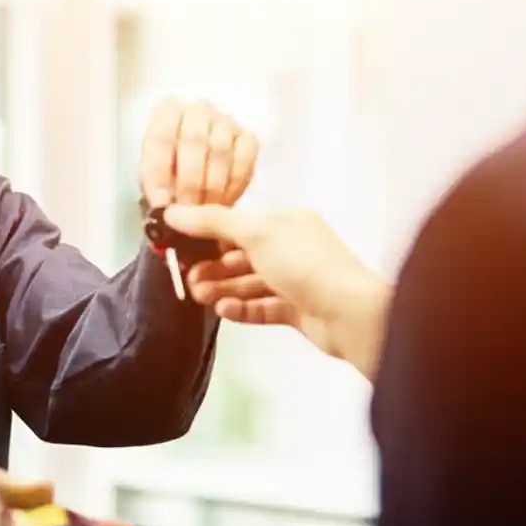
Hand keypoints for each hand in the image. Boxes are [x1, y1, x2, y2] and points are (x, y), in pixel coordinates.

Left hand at [140, 98, 256, 208]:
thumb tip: (163, 203)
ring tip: (204, 210)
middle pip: (194, 142)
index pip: (162, 137)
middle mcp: (198, 109)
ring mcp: (226, 121)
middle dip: (190, 182)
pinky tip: (224, 202)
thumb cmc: (170, 175)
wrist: (196, 176)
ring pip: (221, 151)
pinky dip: (233, 185)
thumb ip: (155, 186)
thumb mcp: (154, 178)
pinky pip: (244, 160)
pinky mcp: (248, 138)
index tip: (162, 203)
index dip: (160, 173)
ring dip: (212, 187)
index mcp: (167, 111)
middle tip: (187, 210)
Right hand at [165, 205, 391, 379]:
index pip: (239, 223)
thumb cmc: (307, 264)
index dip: (208, 233)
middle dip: (213, 266)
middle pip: (242, 255)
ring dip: (223, 288)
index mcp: (286, 221)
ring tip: (201, 296)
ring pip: (249, 282)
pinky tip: (223, 310)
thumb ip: (213, 222)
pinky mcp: (298, 310)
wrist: (351, 314)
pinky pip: (262, 306)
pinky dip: (242, 308)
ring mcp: (296, 280)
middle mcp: (292, 247)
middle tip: (188, 278)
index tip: (180, 244)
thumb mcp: (256, 233)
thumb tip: (174, 212)